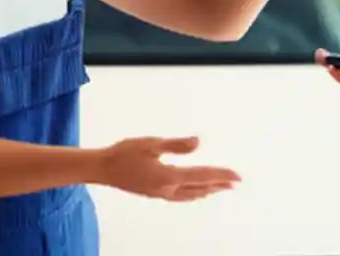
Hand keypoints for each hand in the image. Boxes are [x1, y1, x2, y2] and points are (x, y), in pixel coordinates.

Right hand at [96, 136, 239, 201]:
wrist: (102, 169)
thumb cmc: (124, 153)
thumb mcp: (151, 143)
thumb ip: (176, 145)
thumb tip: (197, 143)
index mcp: (169, 176)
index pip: (202, 176)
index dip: (221, 175)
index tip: (237, 175)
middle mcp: (167, 189)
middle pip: (199, 188)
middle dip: (218, 185)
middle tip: (234, 182)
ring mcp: (160, 193)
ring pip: (190, 195)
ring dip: (206, 191)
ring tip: (218, 188)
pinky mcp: (153, 193)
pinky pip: (180, 197)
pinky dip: (192, 194)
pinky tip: (191, 192)